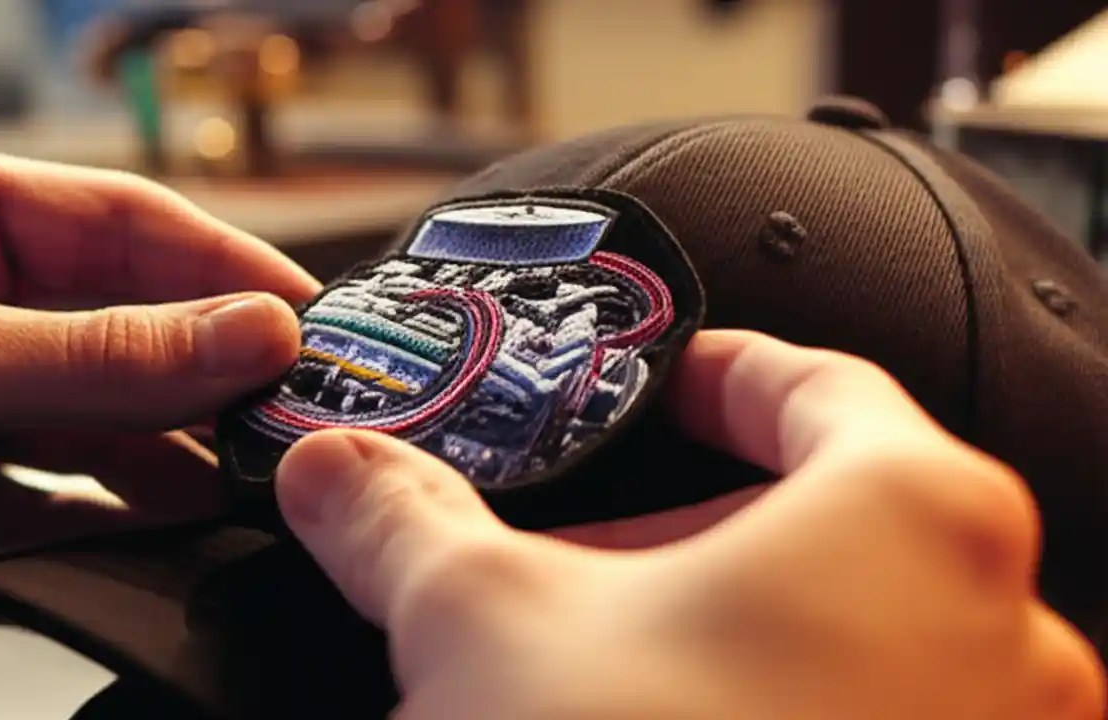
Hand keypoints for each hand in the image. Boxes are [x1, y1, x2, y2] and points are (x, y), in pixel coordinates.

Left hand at [0, 127, 317, 573]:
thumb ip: (100, 357)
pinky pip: (55, 489)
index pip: (119, 219)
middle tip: (296, 403)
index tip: (306, 314)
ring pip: (98, 412)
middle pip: (121, 321)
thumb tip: (254, 334)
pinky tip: (181, 516)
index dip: (224, 264)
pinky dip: (120, 508)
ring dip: (178, 446)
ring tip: (255, 469)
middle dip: (208, 369)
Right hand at [275, 330, 1104, 718]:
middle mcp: (1000, 632)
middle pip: (822, 523)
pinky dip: (773, 710)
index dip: (712, 380)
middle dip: (682, 536)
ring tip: (608, 670)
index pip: (814, 388)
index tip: (655, 393)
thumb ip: (408, 523)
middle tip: (585, 560)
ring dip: (723, 636)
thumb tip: (341, 473)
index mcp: (913, 519)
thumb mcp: (488, 629)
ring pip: (850, 635)